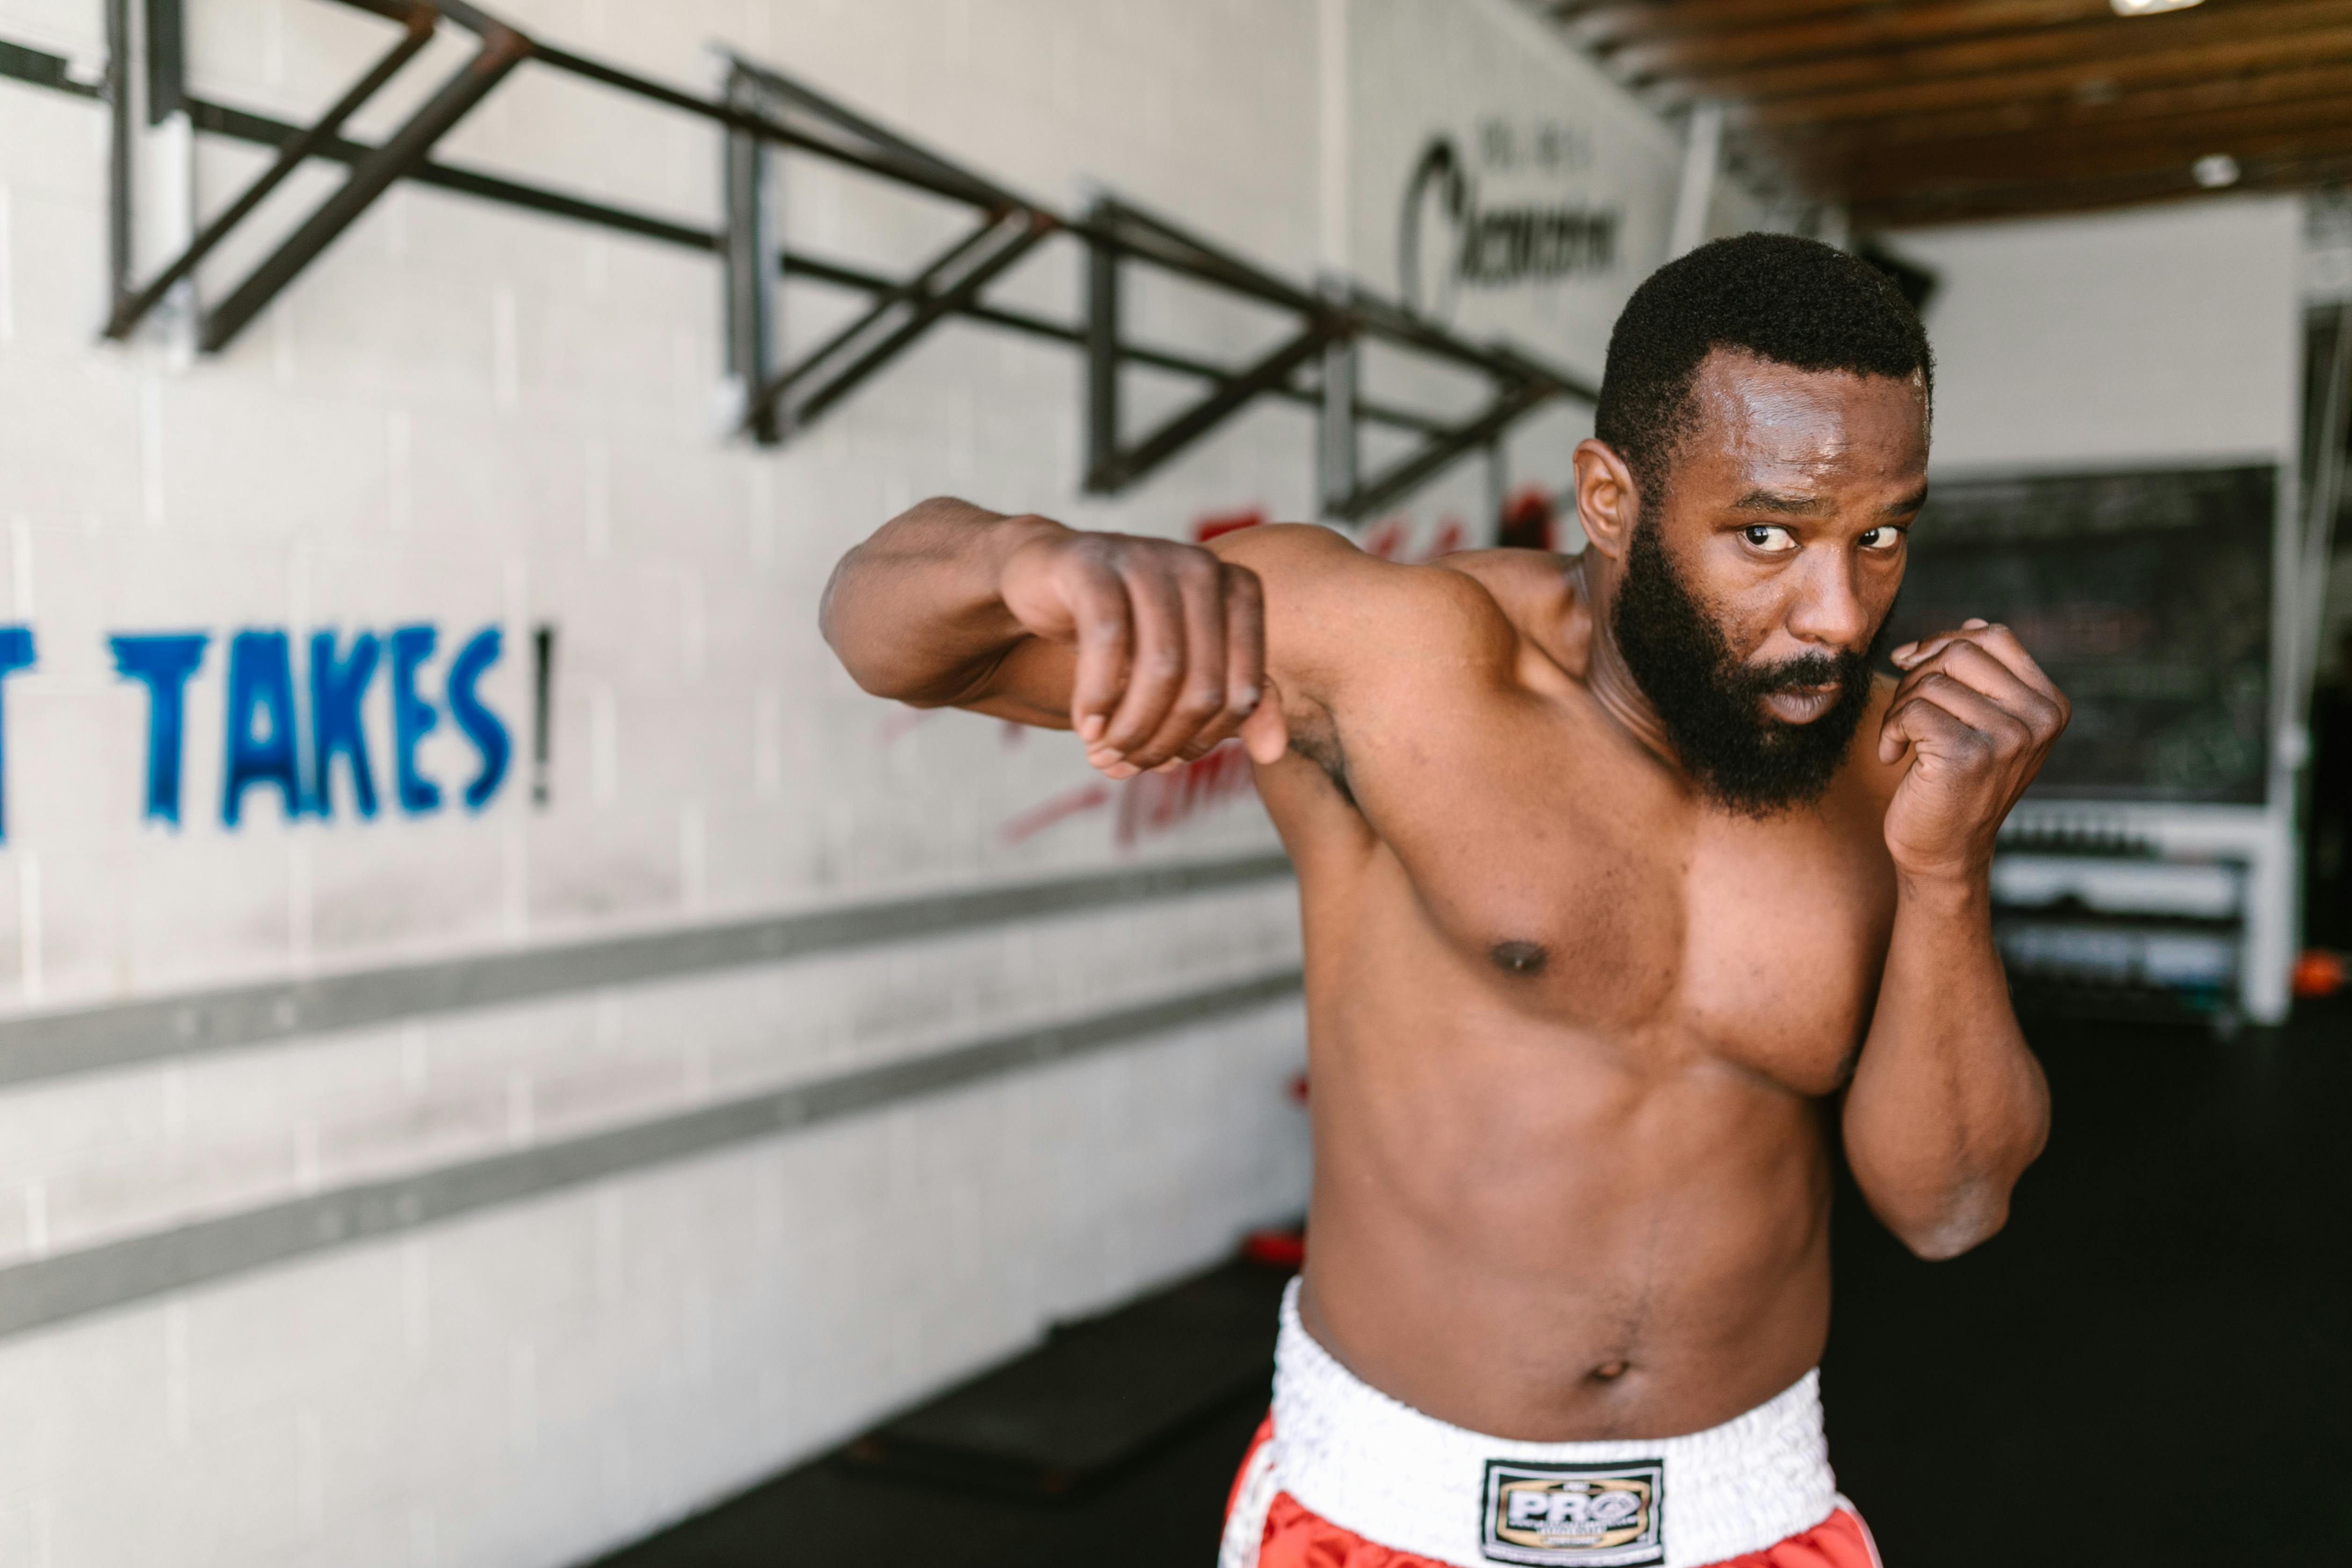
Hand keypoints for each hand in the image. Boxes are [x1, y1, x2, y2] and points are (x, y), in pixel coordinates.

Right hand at [999, 529, 1288, 777]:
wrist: (1048, 576)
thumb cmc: (1127, 629)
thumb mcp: (1185, 666)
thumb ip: (1234, 705)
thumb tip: (1273, 754)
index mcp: (1239, 590)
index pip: (1243, 692)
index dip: (1206, 741)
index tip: (1169, 762)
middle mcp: (1203, 567)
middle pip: (1205, 686)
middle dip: (1164, 742)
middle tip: (1125, 765)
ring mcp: (1149, 558)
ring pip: (1161, 667)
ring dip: (1130, 728)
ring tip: (1101, 755)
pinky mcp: (1094, 564)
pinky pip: (1107, 641)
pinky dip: (1095, 697)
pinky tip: (1084, 727)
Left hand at [1878, 619, 2069, 884]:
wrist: (1946, 851)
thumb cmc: (1957, 783)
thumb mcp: (1984, 723)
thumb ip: (1985, 675)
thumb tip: (1971, 625)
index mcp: (2050, 705)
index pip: (1993, 636)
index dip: (1942, 642)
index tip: (1913, 665)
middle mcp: (2039, 719)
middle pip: (1960, 651)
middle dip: (1918, 674)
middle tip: (1906, 711)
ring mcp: (2009, 738)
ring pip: (1931, 681)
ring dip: (1900, 706)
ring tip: (1901, 739)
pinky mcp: (1968, 756)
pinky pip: (1912, 710)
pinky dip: (1889, 730)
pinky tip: (1893, 756)